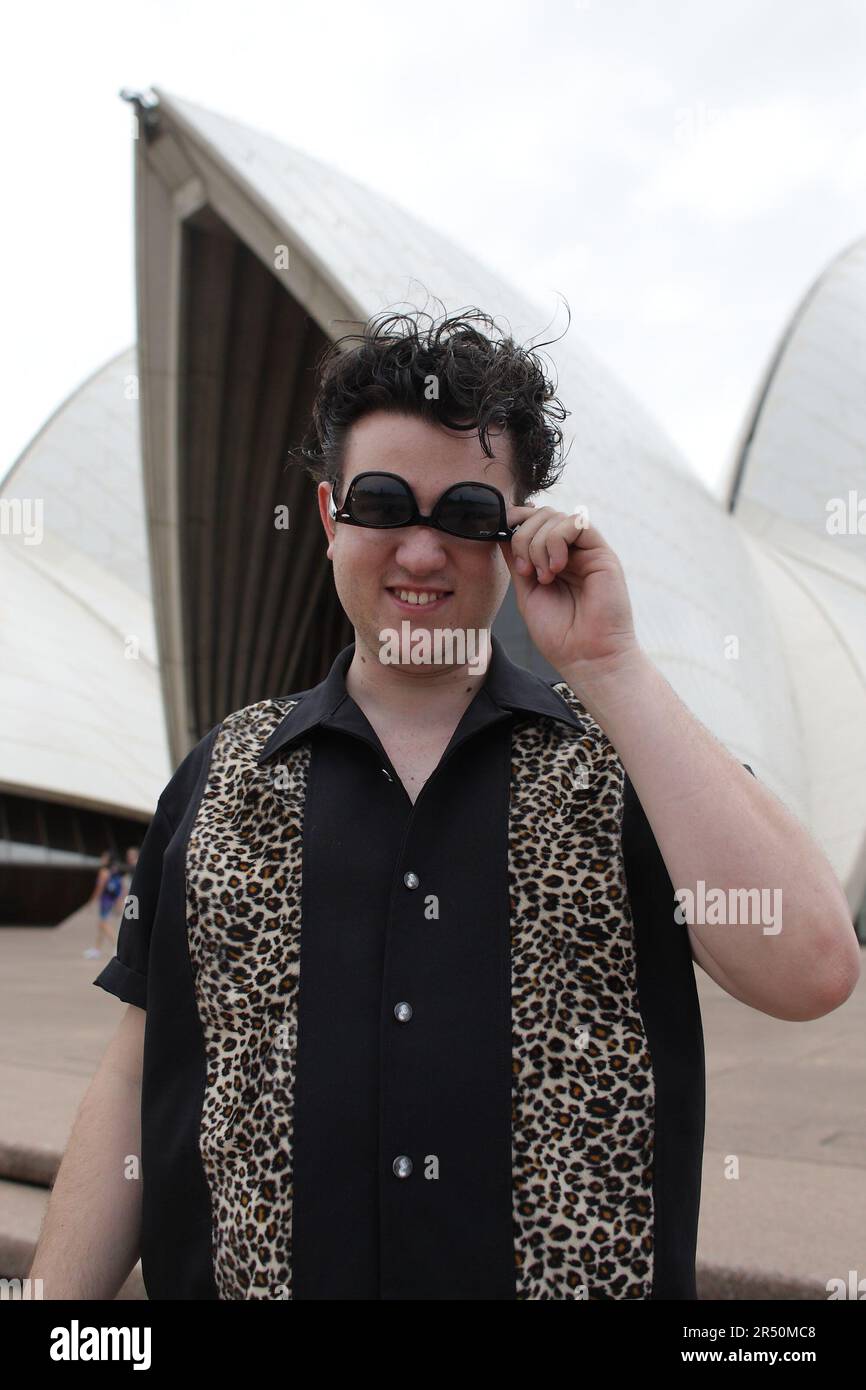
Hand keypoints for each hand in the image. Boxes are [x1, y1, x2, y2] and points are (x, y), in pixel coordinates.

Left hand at [498, 503, 640, 679]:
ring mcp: (586, 551)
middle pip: (541, 514)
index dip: (514, 522)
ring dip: (538, 543)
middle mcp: (570, 551)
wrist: (586, 656)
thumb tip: (501, 530)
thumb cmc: (558, 633)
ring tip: (544, 576)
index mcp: (551, 558)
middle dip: (523, 537)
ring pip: (555, 516)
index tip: (502, 541)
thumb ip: (516, 560)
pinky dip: (557, 540)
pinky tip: (556, 568)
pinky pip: (576, 523)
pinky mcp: (602, 553)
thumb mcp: (526, 591)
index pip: (531, 521)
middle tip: (526, 571)